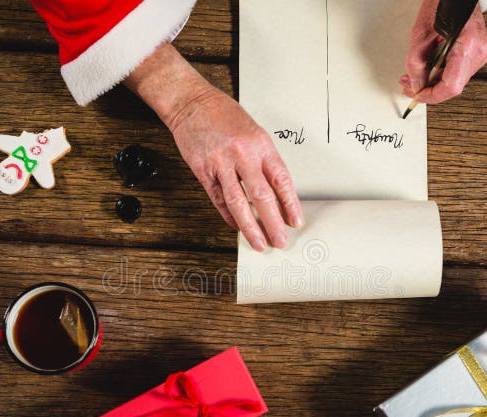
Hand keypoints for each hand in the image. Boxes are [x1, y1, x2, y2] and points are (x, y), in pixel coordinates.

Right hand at [124, 44, 302, 251]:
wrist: (191, 103)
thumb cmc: (224, 115)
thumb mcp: (254, 131)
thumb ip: (264, 160)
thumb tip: (276, 191)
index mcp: (260, 144)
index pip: (281, 180)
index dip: (290, 204)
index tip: (295, 221)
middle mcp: (242, 155)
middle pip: (261, 196)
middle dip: (273, 223)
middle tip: (280, 240)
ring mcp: (221, 163)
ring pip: (238, 203)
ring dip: (250, 227)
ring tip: (259, 242)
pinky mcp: (203, 170)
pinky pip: (218, 199)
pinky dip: (228, 216)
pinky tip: (236, 226)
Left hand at [400, 0, 486, 103]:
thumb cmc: (441, 6)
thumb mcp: (420, 36)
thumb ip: (416, 65)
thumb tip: (416, 85)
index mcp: (467, 47)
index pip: (451, 86)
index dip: (432, 95)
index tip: (417, 96)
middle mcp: (478, 53)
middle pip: (453, 86)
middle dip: (429, 89)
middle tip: (410, 87)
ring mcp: (480, 54)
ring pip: (454, 81)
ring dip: (433, 82)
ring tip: (414, 78)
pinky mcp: (476, 53)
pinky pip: (457, 72)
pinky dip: (441, 74)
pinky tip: (428, 71)